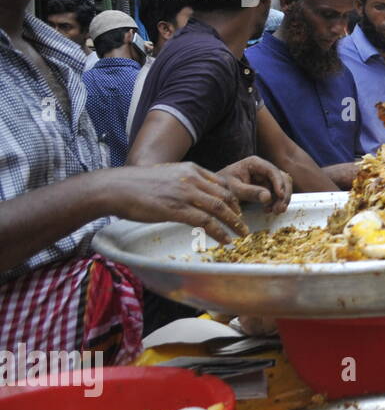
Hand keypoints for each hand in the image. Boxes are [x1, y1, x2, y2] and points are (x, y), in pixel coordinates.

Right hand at [109, 163, 249, 242]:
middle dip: (238, 211)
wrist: (115, 187)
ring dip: (234, 223)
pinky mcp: (178, 209)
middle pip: (225, 195)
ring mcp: (186, 194)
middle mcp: (192, 179)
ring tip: (241, 234)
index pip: (221, 183)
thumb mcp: (166, 175)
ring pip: (220, 208)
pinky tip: (225, 240)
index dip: (232, 197)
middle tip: (243, 224)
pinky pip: (207, 222)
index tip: (237, 209)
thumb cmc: (136, 184)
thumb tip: (189, 194)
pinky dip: (220, 232)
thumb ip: (182, 182)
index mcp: (191, 169)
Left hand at [217, 156, 292, 213]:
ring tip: (275, 211)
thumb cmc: (221, 187)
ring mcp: (267, 178)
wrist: (215, 193)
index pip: (272, 171)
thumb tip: (268, 197)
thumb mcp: (234, 190)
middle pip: (282, 179)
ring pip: (283, 187)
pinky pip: (278, 194)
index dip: (279, 183)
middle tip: (279, 209)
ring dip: (282, 200)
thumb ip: (250, 192)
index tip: (279, 196)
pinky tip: (269, 210)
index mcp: (255, 163)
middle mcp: (264, 168)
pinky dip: (277, 202)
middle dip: (283, 194)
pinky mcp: (267, 187)